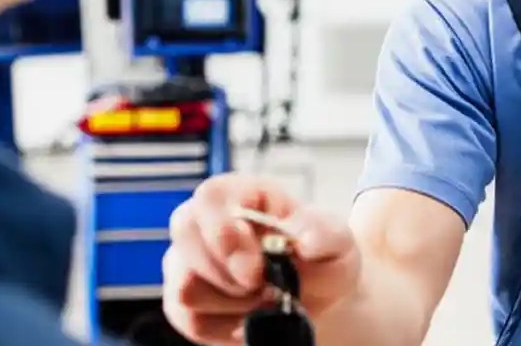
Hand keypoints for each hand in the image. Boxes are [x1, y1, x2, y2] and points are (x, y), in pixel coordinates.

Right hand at [161, 175, 361, 344]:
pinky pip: (191, 320)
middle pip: (185, 234)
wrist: (317, 293)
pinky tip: (253, 319)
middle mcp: (204, 220)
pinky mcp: (184, 301)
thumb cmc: (321, 255)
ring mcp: (188, 260)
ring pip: (186, 287)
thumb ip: (322, 234)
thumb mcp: (336, 239)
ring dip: (235, 305)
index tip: (256, 272)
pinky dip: (228, 328)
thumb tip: (303, 240)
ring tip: (268, 300)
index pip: (210, 197)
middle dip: (228, 275)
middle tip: (267, 291)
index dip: (226, 235)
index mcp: (239, 193)